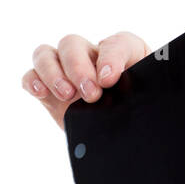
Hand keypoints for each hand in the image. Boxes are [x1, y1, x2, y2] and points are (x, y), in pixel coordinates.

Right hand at [22, 30, 150, 130]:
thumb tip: (143, 96)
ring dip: (53, 72)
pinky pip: (33, 76)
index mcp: (124, 56)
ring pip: (48, 54)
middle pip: (73, 44)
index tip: (109, 79)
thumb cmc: (144, 115)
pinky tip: (40, 92)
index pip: (118, 43)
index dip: (111, 57)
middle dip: (78, 67)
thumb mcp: (151, 103)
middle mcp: (91, 58)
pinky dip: (33, 81)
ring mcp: (67, 72)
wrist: (131, 140)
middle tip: (90, 93)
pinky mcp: (50, 91)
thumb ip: (150, 94)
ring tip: (67, 95)